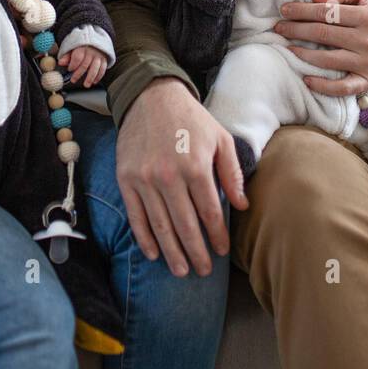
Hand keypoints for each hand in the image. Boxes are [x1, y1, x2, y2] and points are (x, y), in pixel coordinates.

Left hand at [57, 44, 106, 86]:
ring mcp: (98, 56)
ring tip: (86, 84)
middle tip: (73, 80)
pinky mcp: (104, 60)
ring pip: (95, 68)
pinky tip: (94, 81)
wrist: (94, 42)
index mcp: (82, 48)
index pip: (78, 57)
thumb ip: (66, 57)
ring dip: (90, 78)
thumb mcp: (72, 49)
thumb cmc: (81, 47)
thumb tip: (60, 63)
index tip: (70, 69)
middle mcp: (91, 52)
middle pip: (85, 64)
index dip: (73, 64)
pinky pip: (102, 69)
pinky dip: (98, 76)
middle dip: (78, 73)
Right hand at [115, 77, 248, 276]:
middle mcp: (168, 176)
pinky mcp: (125, 179)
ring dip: (171, 252)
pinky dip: (144, 238)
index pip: (209, 213)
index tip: (222, 251)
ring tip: (181, 271)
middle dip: (196, 252)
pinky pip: (136, 216)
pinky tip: (154, 253)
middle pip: (185, 226)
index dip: (216, 236)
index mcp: (195, 166)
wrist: (151, 97)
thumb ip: (232, 173)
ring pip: (160, 226)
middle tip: (203, 270)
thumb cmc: (191, 119)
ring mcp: (144, 179)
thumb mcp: (220, 139)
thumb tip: (242, 206)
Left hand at [272, 0, 367, 95]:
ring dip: (303, 54)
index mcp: (367, 16)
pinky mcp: (367, 82)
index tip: (284, 10)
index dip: (302, 11)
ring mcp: (367, 63)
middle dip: (296, 30)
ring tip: (288, 48)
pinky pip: (341, 87)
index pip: (327, 12)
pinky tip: (306, 79)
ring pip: (328, 60)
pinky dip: (322, 85)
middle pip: (323, 34)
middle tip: (279, 28)